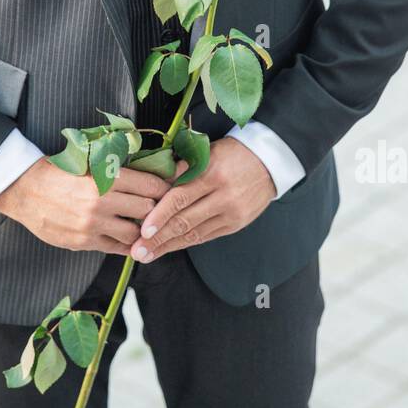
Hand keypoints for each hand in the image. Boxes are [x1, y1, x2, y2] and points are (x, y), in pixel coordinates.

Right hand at [0, 155, 170, 253]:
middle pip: (147, 209)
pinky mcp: (84, 242)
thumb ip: (117, 170)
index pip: (150, 184)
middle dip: (155, 208)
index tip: (169, 188)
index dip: (164, 187)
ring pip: (135, 233)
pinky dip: (126, 244)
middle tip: (158, 206)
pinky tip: (128, 238)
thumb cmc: (60, 172)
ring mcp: (93, 225)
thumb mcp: (90, 163)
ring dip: (141, 229)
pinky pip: (116, 248)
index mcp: (105, 177)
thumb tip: (150, 173)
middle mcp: (102, 202)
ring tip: (142, 224)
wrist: (26, 190)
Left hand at [128, 136, 277, 262]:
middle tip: (138, 251)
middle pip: (185, 221)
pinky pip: (206, 236)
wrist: (269, 161)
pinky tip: (170, 247)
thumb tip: (155, 186)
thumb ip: (182, 169)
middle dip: (158, 239)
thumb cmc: (233, 153)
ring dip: (169, 246)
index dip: (160, 216)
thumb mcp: (207, 152)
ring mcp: (232, 213)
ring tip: (148, 255)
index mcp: (213, 173)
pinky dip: (186, 242)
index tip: (142, 230)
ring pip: (195, 234)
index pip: (180, 198)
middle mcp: (223, 196)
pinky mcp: (236, 224)